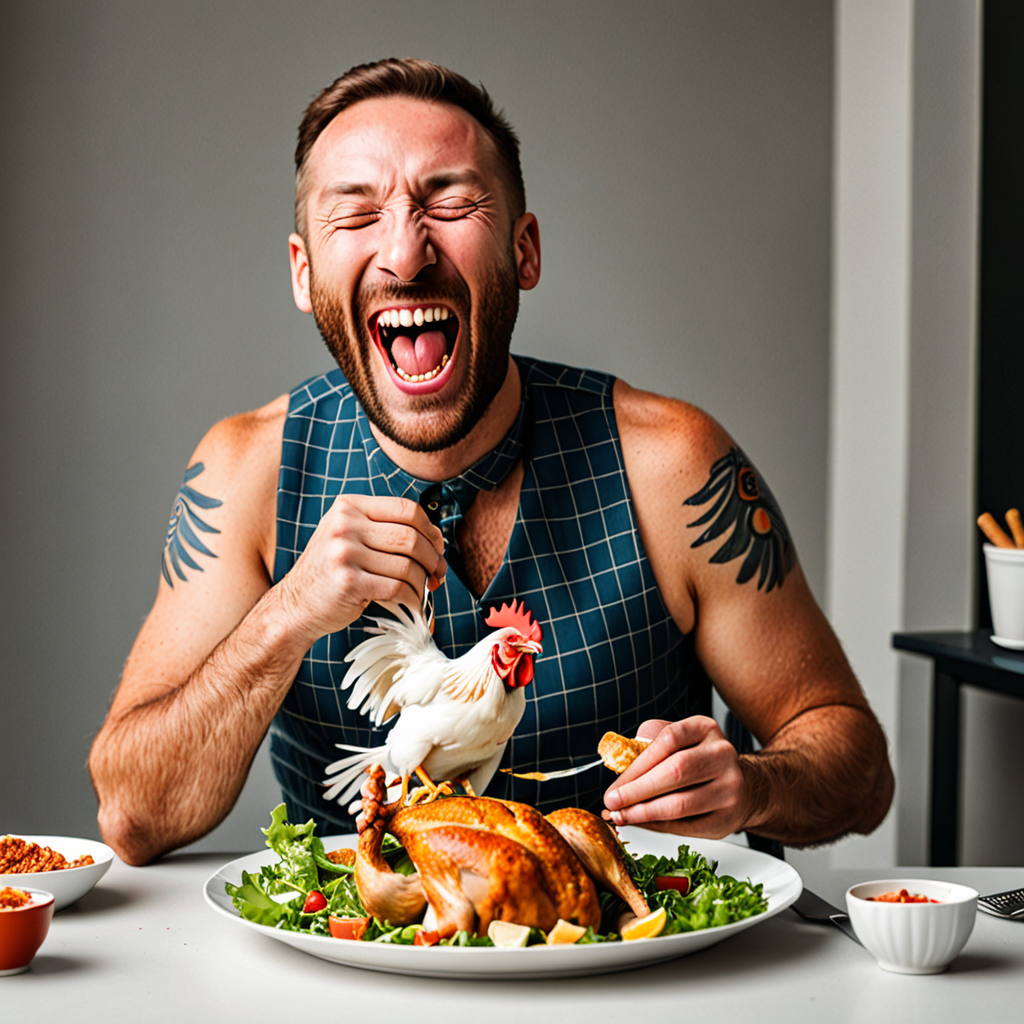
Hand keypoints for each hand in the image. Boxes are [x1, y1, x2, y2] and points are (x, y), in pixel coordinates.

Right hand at [276, 494, 445, 644]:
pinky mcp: (349, 582)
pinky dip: (413, 599)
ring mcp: (344, 553)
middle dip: (433, 558)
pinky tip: (413, 603)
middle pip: (410, 537)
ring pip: (406, 565)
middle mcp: (344, 525)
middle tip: (438, 573)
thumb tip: (437, 539)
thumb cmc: (331, 571)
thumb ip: (385, 529)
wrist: (296, 604)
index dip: (430, 529)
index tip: (437, 546)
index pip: (405, 508)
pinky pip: (397, 588)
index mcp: (349, 506)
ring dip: (423, 582)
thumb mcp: (349, 536)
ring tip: (424, 591)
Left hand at [601, 716, 747, 838]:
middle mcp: (721, 754)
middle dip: (637, 791)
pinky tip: (642, 823)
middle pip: (675, 772)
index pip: (668, 740)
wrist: (741, 786)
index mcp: (704, 728)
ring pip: (680, 804)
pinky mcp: (728, 817)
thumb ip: (650, 750)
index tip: (614, 784)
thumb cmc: (699, 763)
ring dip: (644, 812)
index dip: (637, 765)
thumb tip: (618, 774)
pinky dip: (658, 826)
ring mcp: (729, 787)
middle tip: (612, 802)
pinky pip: (687, 826)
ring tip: (622, 815)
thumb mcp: (679, 743)